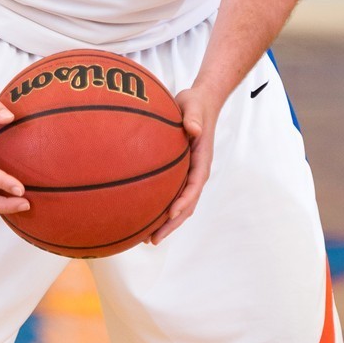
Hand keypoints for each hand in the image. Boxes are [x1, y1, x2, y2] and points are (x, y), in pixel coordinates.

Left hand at [148, 84, 221, 245]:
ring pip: (179, 204)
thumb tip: (193, 129)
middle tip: (152, 240)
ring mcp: (188, 173)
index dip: (184, 202)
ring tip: (145, 238)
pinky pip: (169, 194)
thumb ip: (193, 117)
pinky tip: (140, 214)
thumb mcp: (194, 105)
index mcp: (202, 159)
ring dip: (165, 223)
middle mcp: (196, 171)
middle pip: (187, 204)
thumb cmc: (196, 103)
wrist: (200, 102)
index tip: (171, 214)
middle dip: (171, 224)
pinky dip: (159, 207)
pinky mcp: (179, 172)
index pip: (195, 185)